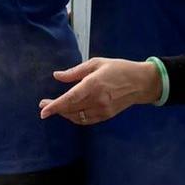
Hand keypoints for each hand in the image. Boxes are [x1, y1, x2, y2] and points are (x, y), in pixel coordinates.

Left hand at [39, 58, 162, 124]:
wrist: (141, 83)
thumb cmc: (119, 69)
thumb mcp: (96, 63)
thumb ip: (75, 72)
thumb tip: (57, 76)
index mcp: (93, 84)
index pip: (70, 99)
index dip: (55, 105)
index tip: (43, 109)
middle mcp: (97, 100)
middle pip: (70, 109)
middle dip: (55, 108)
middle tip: (43, 105)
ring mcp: (102, 110)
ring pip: (77, 117)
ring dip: (64, 114)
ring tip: (55, 107)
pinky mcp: (106, 116)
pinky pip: (86, 120)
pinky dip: (75, 117)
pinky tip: (69, 112)